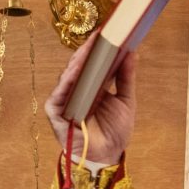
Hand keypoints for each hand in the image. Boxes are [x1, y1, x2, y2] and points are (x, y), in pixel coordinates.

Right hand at [44, 31, 136, 165]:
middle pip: (79, 66)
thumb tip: (133, 52)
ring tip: (88, 50)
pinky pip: (59, 94)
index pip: (91, 62)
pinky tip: (74, 72)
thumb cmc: (115, 131)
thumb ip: (126, 77)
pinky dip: (66, 82)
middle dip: (88, 51)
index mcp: (91, 85)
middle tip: (99, 36)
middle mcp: (76, 90)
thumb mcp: (126, 100)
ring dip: (78, 63)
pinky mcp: (55, 112)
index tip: (107, 32)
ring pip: (68, 76)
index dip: (98, 48)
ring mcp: (64, 100)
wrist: (108, 156)